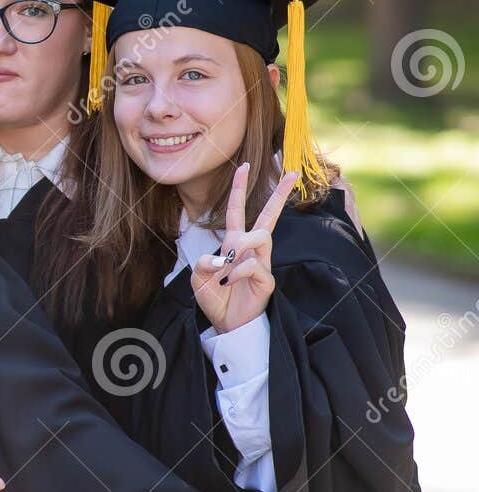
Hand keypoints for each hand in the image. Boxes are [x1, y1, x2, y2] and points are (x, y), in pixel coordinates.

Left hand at [192, 163, 297, 333]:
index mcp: (234, 243)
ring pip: (261, 236)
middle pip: (269, 216)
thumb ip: (204, 265)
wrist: (227, 325)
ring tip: (229, 263)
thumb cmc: (216, 299)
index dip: (239, 188)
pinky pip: (254, 266)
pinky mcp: (266, 280)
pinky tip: (228, 283)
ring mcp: (261, 263)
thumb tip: (218, 258)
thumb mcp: (199, 280)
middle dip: (279, 194)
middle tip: (292, 173)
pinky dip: (236, 272)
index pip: (239, 210)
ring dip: (242, 245)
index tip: (244, 166)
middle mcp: (250, 249)